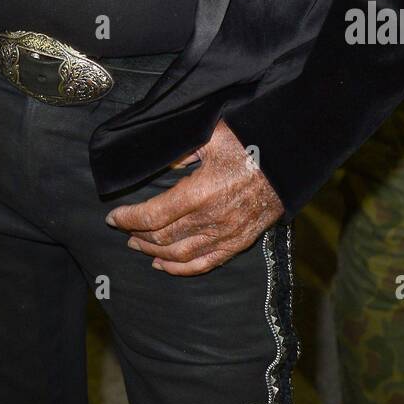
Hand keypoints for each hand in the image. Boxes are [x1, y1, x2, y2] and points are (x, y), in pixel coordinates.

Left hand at [105, 119, 283, 274]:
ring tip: (137, 245)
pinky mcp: (238, 243)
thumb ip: (182, 149)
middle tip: (122, 228)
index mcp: (201, 192)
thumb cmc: (250, 143)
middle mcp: (212, 219)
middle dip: (137, 234)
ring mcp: (226, 235)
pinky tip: (163, 266)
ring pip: (180, 255)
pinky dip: (180, 270)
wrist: (290, 162)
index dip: (129, 218)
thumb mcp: (212, 134)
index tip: (113, 217)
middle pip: (163, 237)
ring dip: (153, 252)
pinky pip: (204, 264)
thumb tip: (160, 162)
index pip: (154, 215)